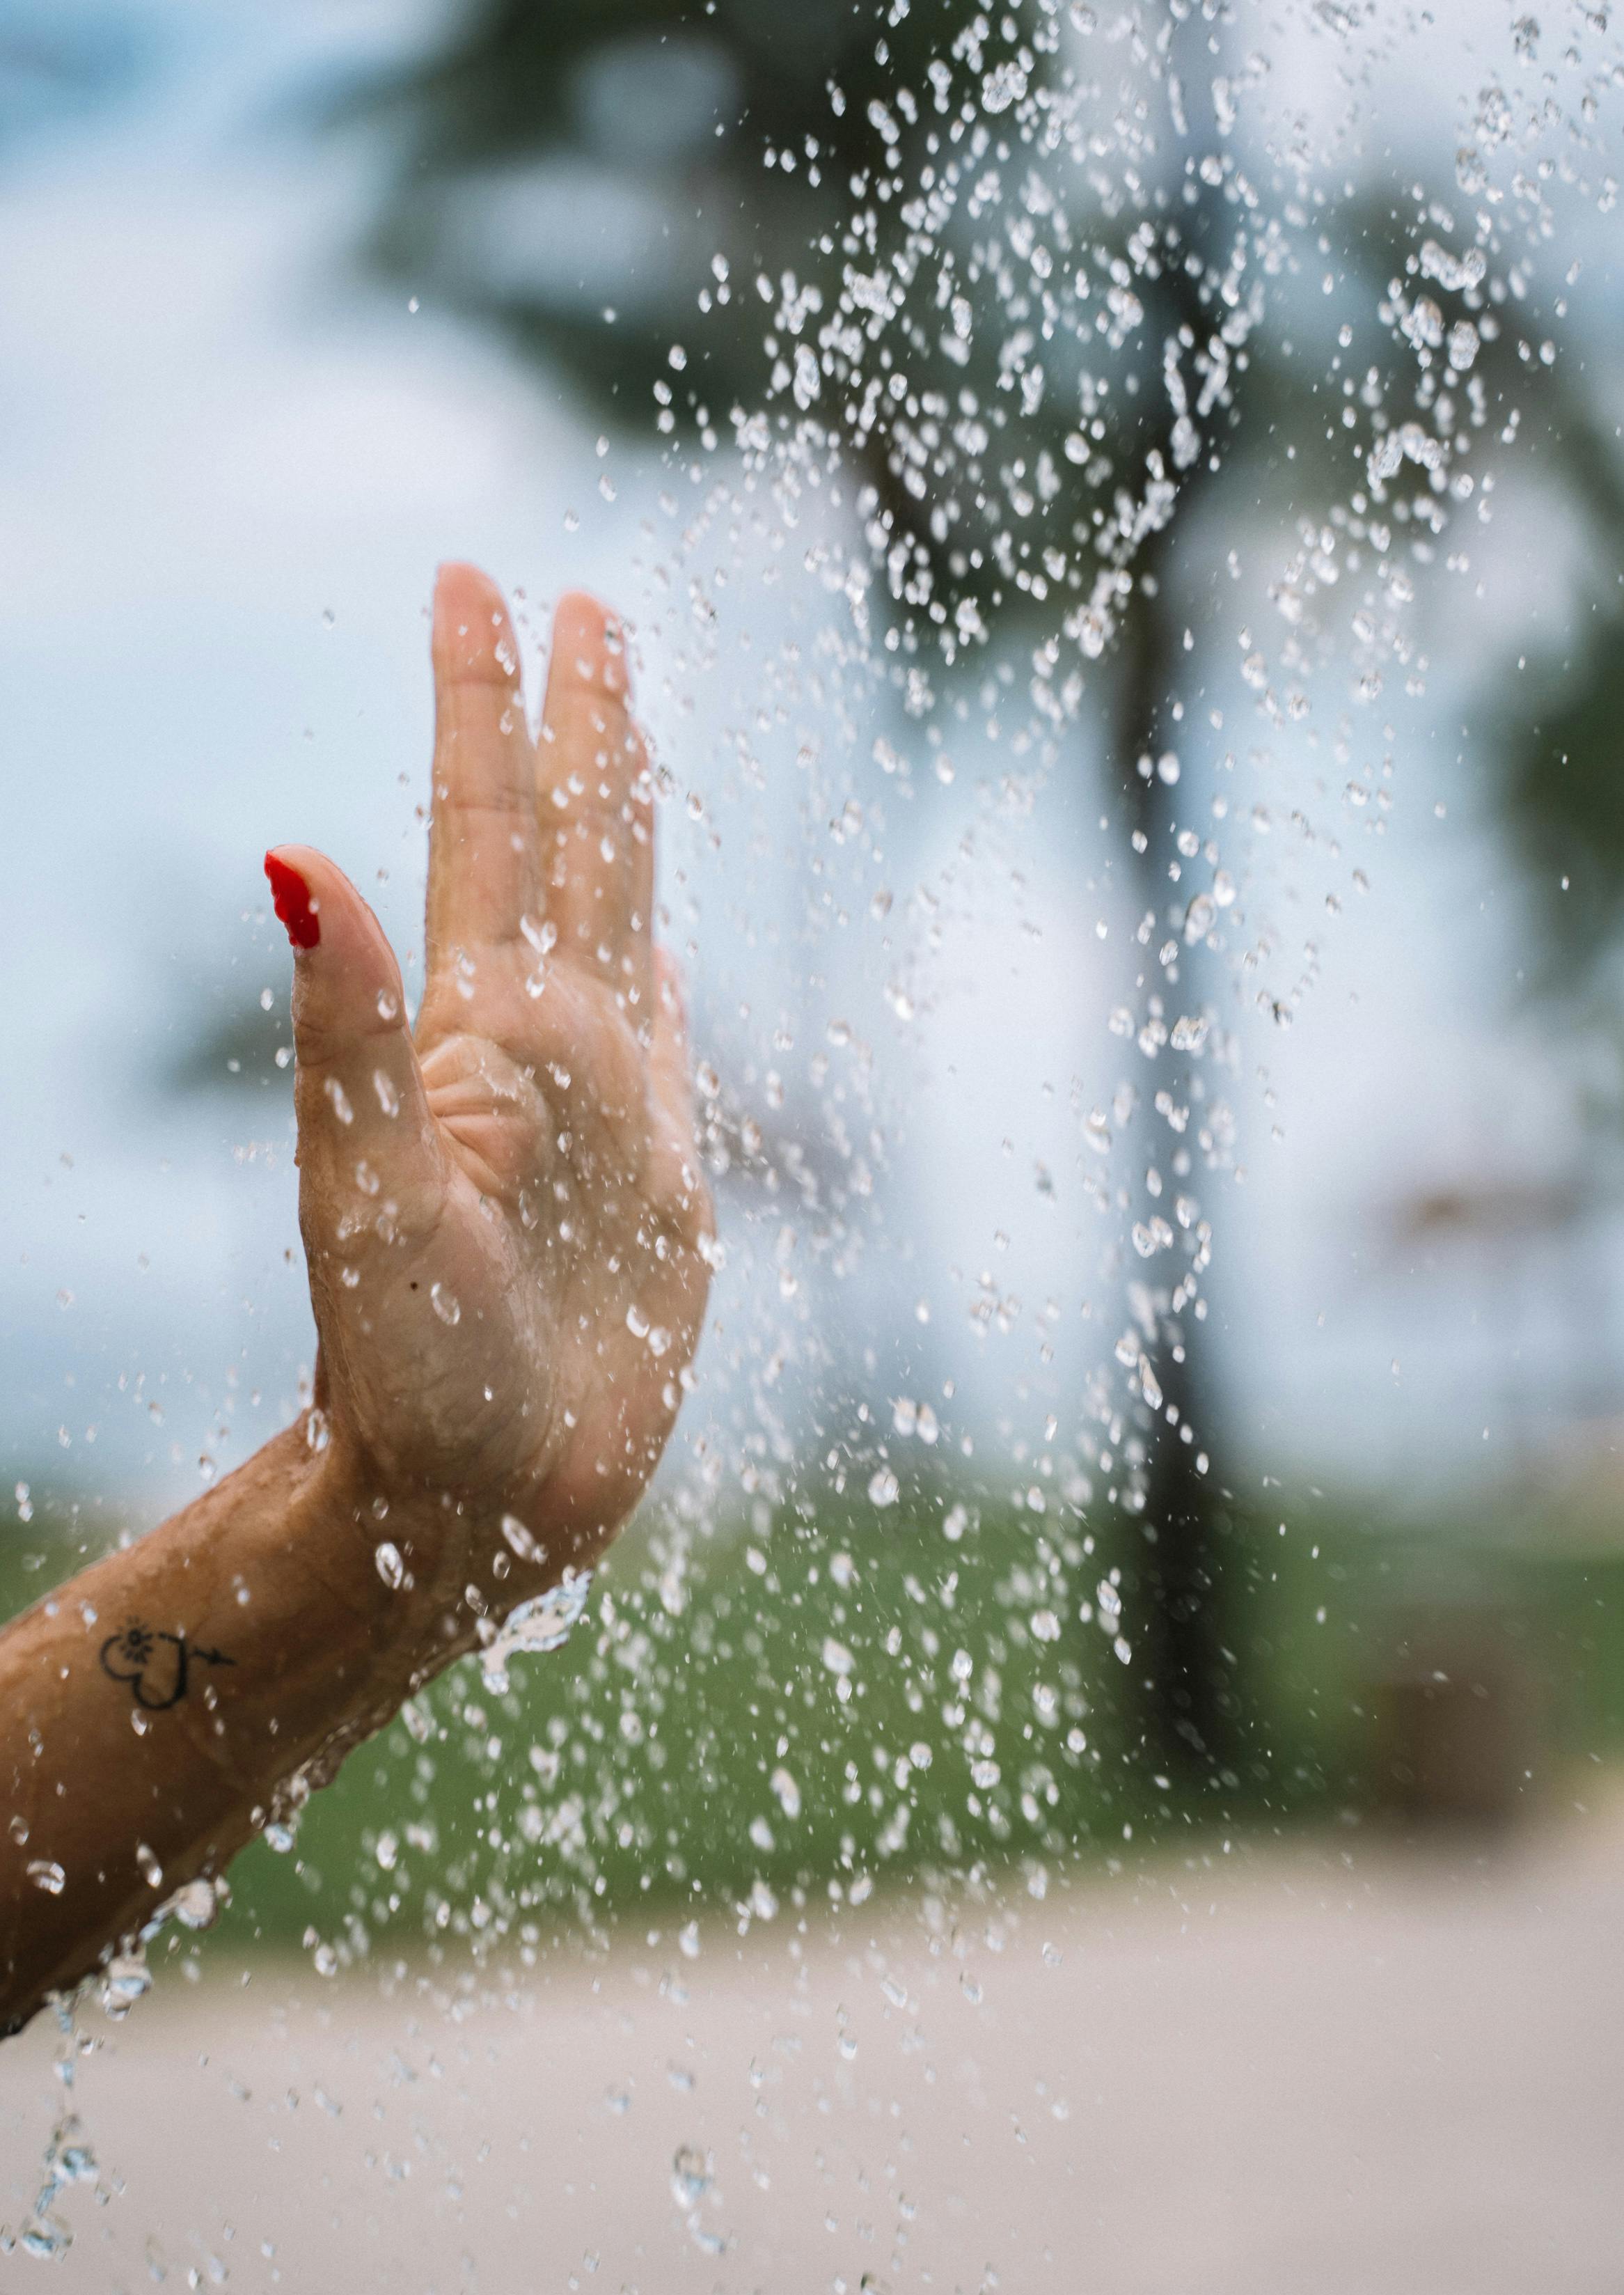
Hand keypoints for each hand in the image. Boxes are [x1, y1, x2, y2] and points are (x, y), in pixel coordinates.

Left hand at [266, 565, 710, 1677]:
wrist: (476, 1504)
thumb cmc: (410, 1372)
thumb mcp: (367, 1194)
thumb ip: (346, 1031)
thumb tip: (284, 853)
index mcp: (482, 1029)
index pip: (489, 825)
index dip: (485, 703)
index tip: (480, 579)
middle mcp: (545, 1045)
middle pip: (569, 843)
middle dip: (572, 722)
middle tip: (579, 602)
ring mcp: (608, 1107)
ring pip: (629, 918)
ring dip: (630, 816)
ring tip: (633, 725)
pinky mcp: (661, 1181)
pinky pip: (675, 1037)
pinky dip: (673, 965)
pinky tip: (664, 942)